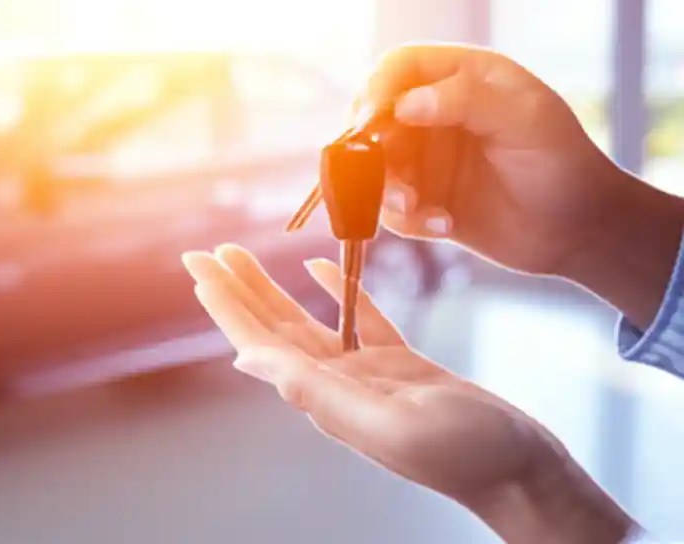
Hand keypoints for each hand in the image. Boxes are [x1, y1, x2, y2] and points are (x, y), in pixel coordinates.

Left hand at [182, 244, 634, 543]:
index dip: (228, 306)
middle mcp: (337, 385)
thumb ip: (316, 391)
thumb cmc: (466, 455)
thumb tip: (247, 362)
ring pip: (307, 320)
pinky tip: (316, 265)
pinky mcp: (402, 365)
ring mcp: (368, 374)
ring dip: (272, 287)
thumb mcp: (385, 423)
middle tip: (201, 252)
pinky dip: (336, 290)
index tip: (199, 270)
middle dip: (236, 289)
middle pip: (273, 328)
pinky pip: (358, 319)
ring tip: (241, 254)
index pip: (261, 343)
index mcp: (326, 397)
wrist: (523, 472)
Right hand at [361, 43, 683, 327]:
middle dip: (372, 148)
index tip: (373, 120)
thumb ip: (467, 101)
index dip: (377, 87)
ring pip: (373, 165)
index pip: (398, 66)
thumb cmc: (563, 164)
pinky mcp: (423, 198)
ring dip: (384, 188)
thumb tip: (403, 104)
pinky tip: (443, 226)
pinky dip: (405, 219)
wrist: (581, 232)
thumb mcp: (526, 122)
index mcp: (463, 77)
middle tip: (387, 175)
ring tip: (413, 207)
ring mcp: (426, 157)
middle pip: (373, 117)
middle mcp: (435, 113)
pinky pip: (389, 206)